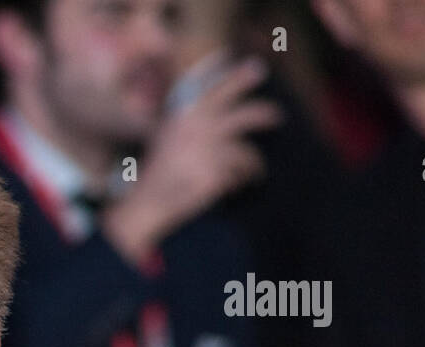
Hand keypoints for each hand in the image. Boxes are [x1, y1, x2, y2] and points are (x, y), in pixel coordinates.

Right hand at [102, 57, 282, 263]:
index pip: (218, 88)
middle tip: (278, 117)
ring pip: (247, 152)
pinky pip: (238, 175)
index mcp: (185, 113)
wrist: (147, 200)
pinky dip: (238, 181)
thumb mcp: (166, 133)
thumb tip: (216, 103)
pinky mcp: (215, 174)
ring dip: (253, 164)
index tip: (257, 67)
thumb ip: (189, 116)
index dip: (239, 76)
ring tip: (256, 172)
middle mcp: (199, 126)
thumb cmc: (157, 169)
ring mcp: (208, 150)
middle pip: (245, 114)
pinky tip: (234, 188)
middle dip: (265, 114)